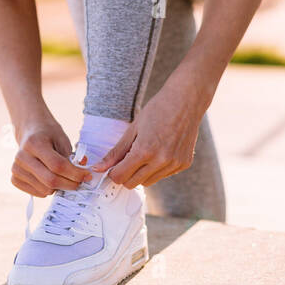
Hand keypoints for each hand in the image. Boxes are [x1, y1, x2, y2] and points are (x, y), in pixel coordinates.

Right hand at [11, 112, 92, 196]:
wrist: (30, 131)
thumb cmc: (48, 134)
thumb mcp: (62, 139)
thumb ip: (72, 156)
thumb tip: (83, 173)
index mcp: (34, 143)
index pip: (58, 166)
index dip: (75, 173)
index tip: (86, 175)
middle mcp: (22, 157)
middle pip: (50, 180)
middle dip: (70, 184)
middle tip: (80, 182)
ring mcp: (16, 169)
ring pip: (44, 189)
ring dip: (59, 187)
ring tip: (63, 177)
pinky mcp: (14, 179)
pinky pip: (36, 193)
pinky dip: (48, 190)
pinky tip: (50, 178)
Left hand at [91, 74, 209, 188]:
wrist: (187, 100)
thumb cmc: (158, 109)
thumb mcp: (133, 129)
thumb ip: (116, 152)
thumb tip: (97, 168)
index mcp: (145, 151)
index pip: (120, 177)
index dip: (114, 172)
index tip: (114, 165)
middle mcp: (161, 161)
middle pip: (132, 183)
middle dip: (126, 174)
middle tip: (128, 158)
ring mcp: (174, 164)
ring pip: (148, 182)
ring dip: (142, 173)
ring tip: (146, 152)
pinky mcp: (184, 164)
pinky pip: (163, 175)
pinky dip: (158, 168)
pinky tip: (161, 150)